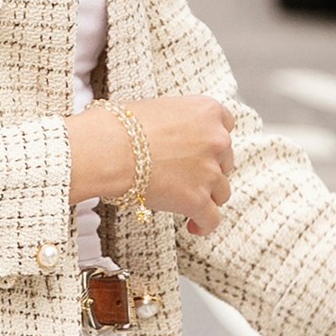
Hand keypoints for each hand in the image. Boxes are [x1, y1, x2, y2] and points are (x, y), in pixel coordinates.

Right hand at [68, 94, 235, 234]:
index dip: (213, 140)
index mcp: (207, 111)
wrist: (108, 149)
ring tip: (189, 202)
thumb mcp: (157, 108)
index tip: (204, 149)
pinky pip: (211, 219)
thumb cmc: (120, 126)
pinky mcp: (197, 199)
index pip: (227, 125)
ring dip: (207, 196)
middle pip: (225, 160)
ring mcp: (209, 171)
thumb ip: (177, 122)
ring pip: (222, 191)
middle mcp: (216, 139)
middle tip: (188, 174)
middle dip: (209, 168)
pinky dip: (203, 225)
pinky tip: (193, 226)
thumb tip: (172, 136)